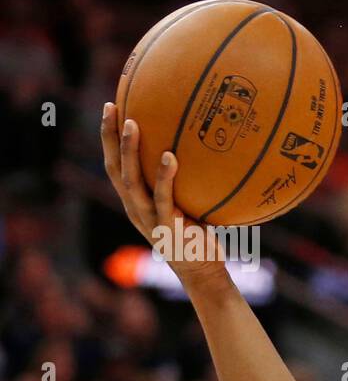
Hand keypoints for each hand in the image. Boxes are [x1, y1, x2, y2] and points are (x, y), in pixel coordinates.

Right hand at [100, 102, 226, 288]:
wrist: (204, 273)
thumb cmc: (198, 236)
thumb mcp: (186, 205)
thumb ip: (183, 182)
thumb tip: (201, 148)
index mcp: (136, 202)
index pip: (115, 165)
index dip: (108, 138)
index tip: (111, 107)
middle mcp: (135, 209)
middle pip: (114, 168)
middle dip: (109, 137)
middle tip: (111, 107)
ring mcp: (149, 220)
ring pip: (131, 181)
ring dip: (130, 151)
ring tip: (134, 123)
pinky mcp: (167, 229)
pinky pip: (163, 199)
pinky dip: (165, 177)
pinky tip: (171, 156)